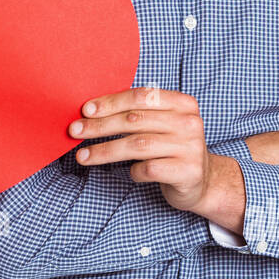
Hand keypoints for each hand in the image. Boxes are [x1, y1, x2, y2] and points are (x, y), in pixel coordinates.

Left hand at [69, 86, 214, 213]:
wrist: (203, 182)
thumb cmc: (172, 148)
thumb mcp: (162, 124)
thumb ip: (138, 114)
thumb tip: (91, 111)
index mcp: (183, 103)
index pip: (142, 96)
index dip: (111, 102)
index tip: (86, 110)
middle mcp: (189, 122)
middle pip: (135, 120)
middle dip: (100, 126)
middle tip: (75, 131)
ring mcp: (190, 147)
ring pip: (137, 145)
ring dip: (105, 150)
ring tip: (83, 156)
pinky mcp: (188, 172)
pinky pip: (149, 169)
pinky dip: (133, 171)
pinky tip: (129, 172)